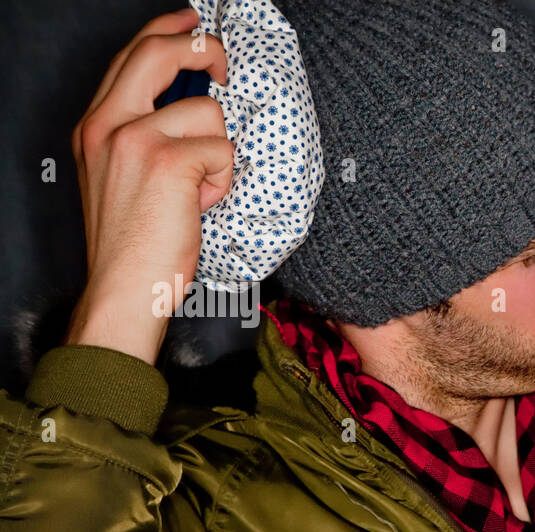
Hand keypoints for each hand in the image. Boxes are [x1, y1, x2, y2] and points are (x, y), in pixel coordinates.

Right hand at [68, 8, 231, 363]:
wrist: (123, 289)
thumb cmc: (135, 246)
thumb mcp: (126, 180)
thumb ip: (147, 138)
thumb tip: (196, 108)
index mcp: (95, 127)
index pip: (132, 56)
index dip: (169, 31)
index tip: (195, 24)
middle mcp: (108, 124)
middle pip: (161, 51)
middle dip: (204, 49)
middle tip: (226, 68)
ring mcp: (135, 138)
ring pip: (208, 112)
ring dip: (218, 156)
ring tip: (198, 194)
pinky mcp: (168, 160)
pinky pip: (223, 150)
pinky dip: (222, 181)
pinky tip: (200, 206)